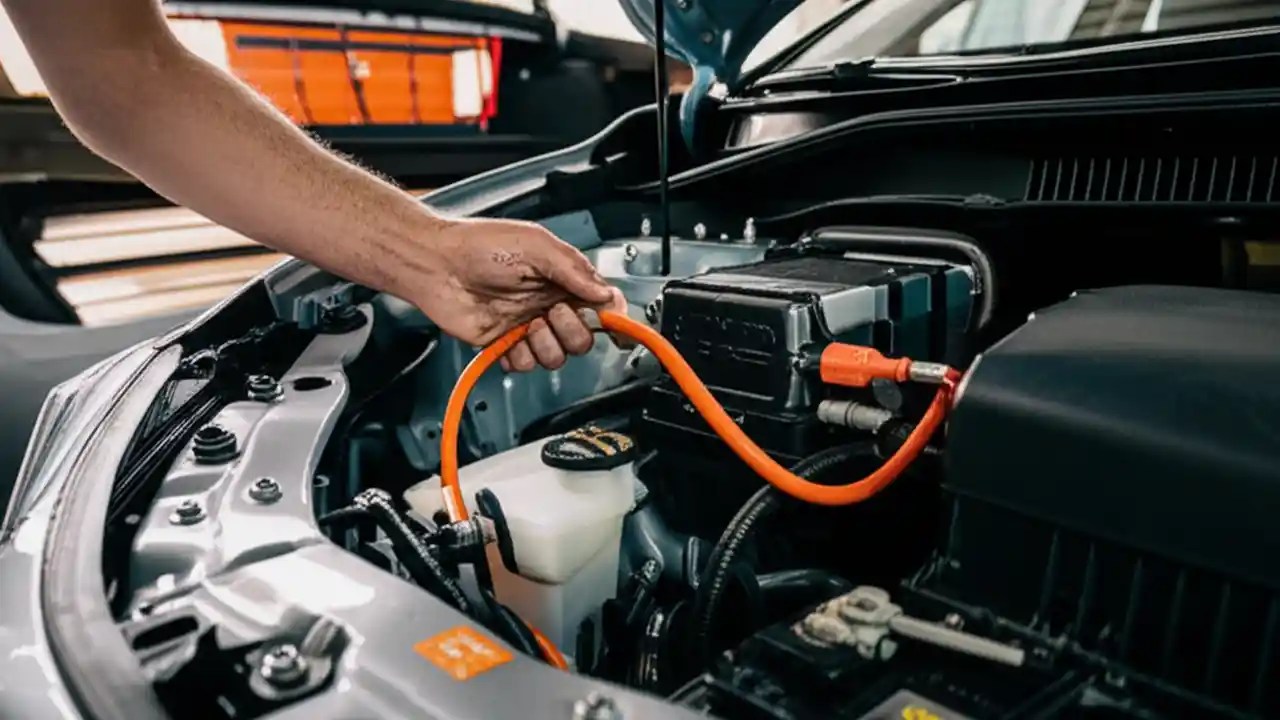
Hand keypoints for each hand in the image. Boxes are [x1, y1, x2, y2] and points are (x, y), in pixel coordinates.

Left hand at [415, 217, 625, 370]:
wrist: (436, 265)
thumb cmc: (479, 245)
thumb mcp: (537, 245)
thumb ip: (574, 270)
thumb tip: (605, 294)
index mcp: (562, 278)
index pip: (601, 304)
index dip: (614, 318)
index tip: (618, 328)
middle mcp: (548, 303)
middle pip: (584, 337)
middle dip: (574, 330)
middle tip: (553, 312)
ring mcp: (526, 325)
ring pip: (557, 356)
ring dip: (547, 345)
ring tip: (528, 324)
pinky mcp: (504, 343)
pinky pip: (525, 365)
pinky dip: (520, 357)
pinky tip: (510, 338)